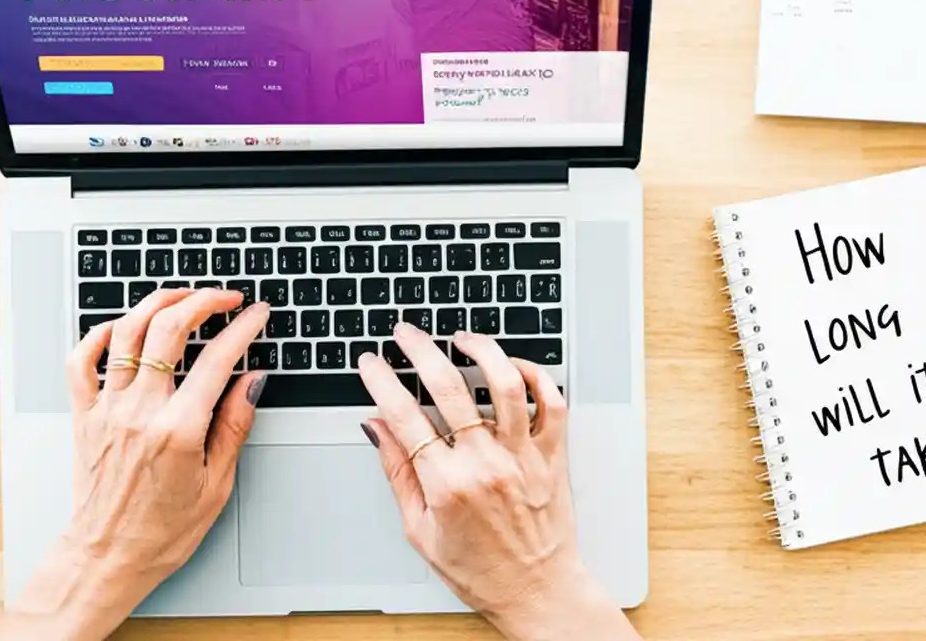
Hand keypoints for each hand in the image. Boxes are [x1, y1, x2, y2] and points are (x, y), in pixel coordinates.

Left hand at [0, 289, 270, 640]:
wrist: (108, 556)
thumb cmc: (162, 531)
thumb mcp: (217, 482)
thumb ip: (235, 424)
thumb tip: (252, 380)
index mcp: (177, 429)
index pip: (217, 359)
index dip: (243, 328)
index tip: (257, 315)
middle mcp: (139, 412)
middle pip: (168, 330)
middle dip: (203, 301)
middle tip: (226, 298)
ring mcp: (108, 410)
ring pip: (127, 333)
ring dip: (158, 304)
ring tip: (183, 297)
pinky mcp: (86, 415)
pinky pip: (83, 359)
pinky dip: (102, 333)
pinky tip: (125, 326)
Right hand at [358, 324, 639, 640]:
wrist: (537, 590)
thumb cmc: (478, 570)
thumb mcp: (420, 530)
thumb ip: (397, 475)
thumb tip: (376, 428)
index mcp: (446, 485)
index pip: (404, 416)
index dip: (382, 381)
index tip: (372, 362)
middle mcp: (486, 464)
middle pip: (449, 387)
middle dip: (419, 350)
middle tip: (406, 333)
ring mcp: (523, 457)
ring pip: (506, 383)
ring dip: (482, 349)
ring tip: (462, 337)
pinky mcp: (553, 455)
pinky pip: (552, 402)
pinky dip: (536, 375)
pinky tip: (514, 365)